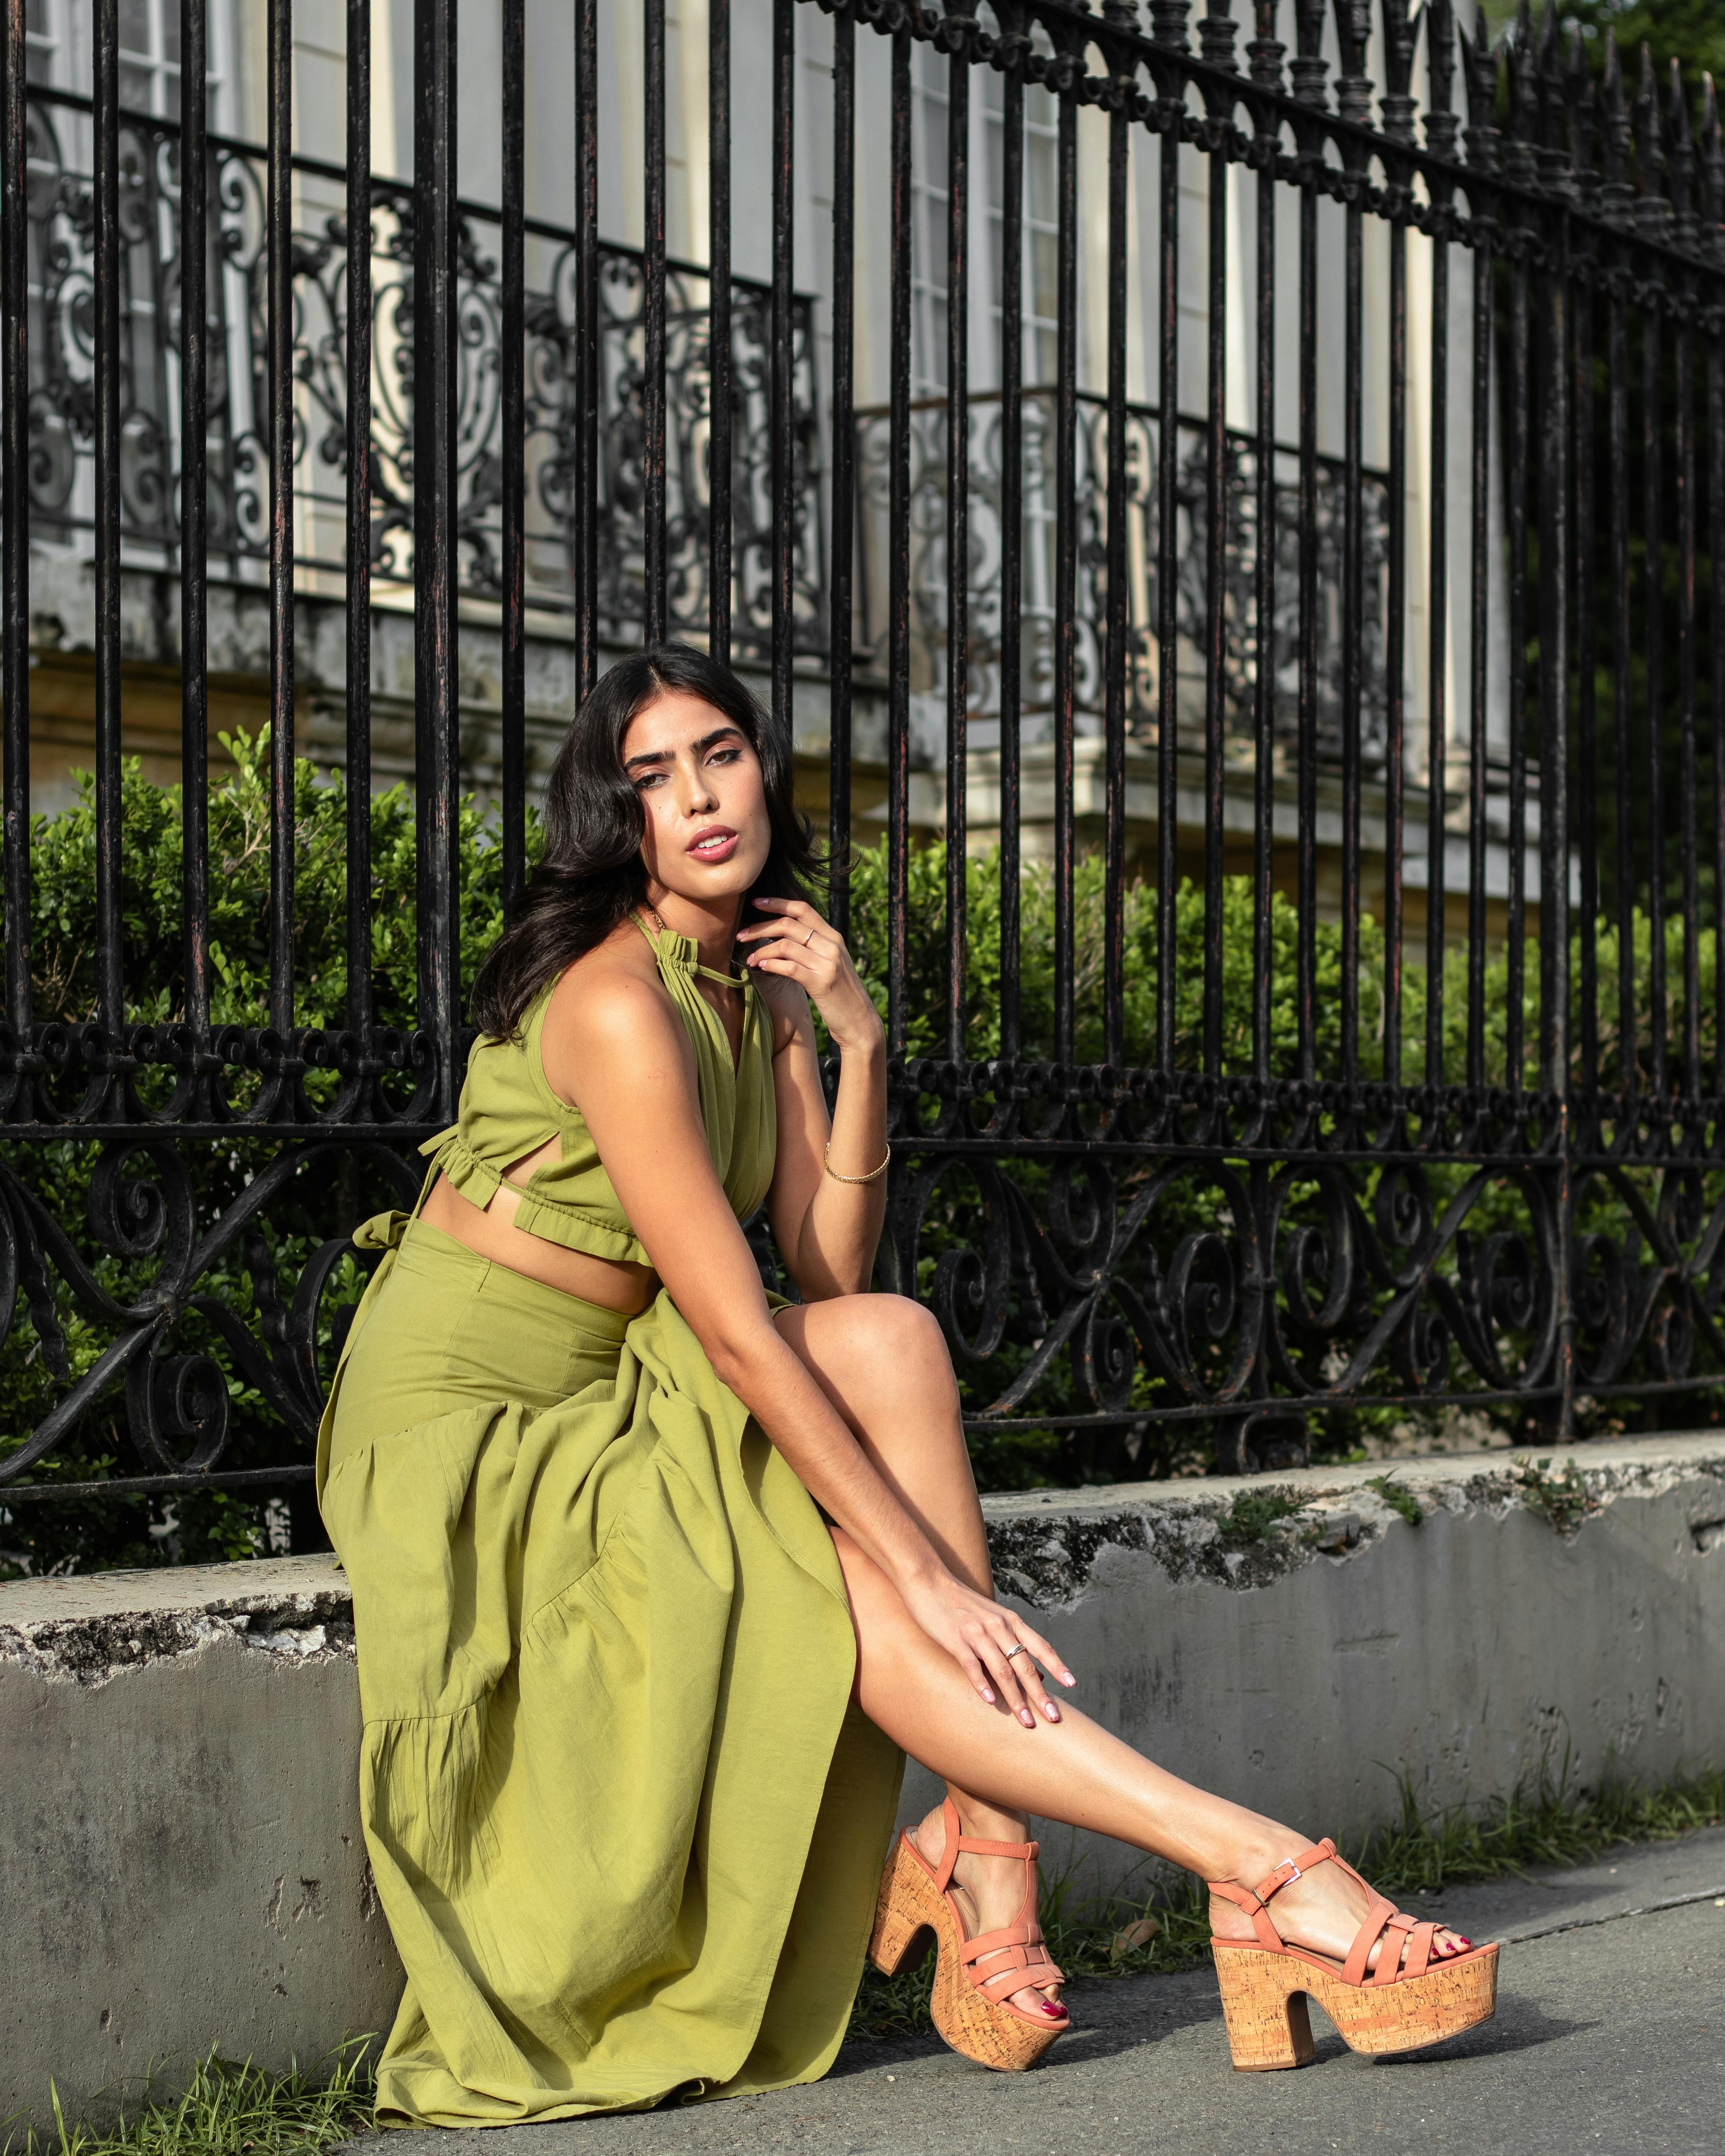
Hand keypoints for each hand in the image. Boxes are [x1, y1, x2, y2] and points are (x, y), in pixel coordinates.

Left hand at [737, 896, 884, 1056]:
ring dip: (761, 950)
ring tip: (750, 959)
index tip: (755, 902)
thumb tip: (784, 935)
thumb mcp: (831, 962)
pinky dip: (771, 965)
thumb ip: (814, 946)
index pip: (802, 909)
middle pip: (789, 924)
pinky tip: (761, 968)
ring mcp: (828, 964)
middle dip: (760, 927)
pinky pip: (789, 967)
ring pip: (785, 945)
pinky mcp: (822, 983)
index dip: (776, 902)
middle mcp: (832, 946)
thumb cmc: (839, 993)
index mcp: (833, 937)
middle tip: (741, 935)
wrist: (859, 1020)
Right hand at [896, 1565, 1077, 1727]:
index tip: (1071, 1685)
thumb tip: (1038, 1674)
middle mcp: (998, 1626)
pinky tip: (990, 1702)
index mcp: (1010, 1620)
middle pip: (1024, 1664)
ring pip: (1002, 1669)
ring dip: (1015, 1697)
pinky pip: (971, 1665)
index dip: (1057, 1665)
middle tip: (1053, 1717)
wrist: (930, 1582)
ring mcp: (977, 1632)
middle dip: (1040, 1694)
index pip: (1040, 1646)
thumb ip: (1013, 1642)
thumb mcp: (993, 1618)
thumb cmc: (963, 1604)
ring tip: (1025, 1720)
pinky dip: (982, 1684)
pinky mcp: (955, 1638)